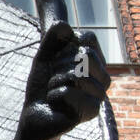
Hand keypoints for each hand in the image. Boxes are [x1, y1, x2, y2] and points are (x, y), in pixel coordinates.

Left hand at [19, 21, 110, 139]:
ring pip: (76, 75)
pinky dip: (53, 95)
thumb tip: (64, 25)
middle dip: (59, 65)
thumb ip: (52, 38)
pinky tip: (56, 104)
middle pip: (84, 55)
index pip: (88, 38)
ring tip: (55, 92)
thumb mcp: (45, 56)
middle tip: (55, 80)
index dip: (65, 46)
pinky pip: (68, 92)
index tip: (57, 61)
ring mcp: (100, 95)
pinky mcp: (92, 111)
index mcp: (97, 63)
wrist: (35, 114)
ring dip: (55, 82)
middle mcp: (103, 78)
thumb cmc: (43, 85)